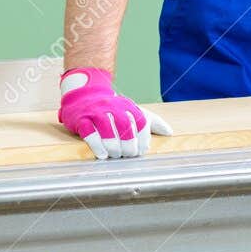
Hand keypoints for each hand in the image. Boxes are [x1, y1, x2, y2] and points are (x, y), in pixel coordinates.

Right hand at [58, 67, 173, 159]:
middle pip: (125, 126)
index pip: (140, 121)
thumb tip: (169, 132)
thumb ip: (151, 121)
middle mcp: (113, 107)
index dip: (142, 139)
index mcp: (128, 105)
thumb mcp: (132, 111)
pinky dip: (97, 145)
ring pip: (107, 129)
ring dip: (113, 146)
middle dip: (128, 145)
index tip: (140, 150)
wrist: (83, 96)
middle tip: (127, 154)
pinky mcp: (82, 120)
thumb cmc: (112, 109)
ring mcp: (96, 112)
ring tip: (115, 155)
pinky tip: (102, 154)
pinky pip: (89, 132)